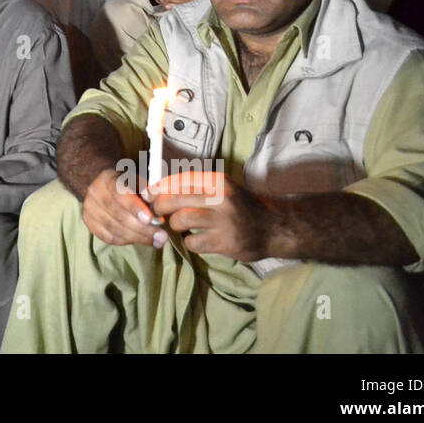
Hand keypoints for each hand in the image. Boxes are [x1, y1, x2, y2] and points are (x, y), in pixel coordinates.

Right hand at [80, 167, 163, 248]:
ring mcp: (89, 209)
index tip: (150, 219)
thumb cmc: (129, 185)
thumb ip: (148, 191)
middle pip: (116, 215)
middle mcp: (94, 193)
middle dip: (141, 228)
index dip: (134, 207)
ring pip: (113, 229)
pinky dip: (126, 241)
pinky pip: (108, 238)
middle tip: (161, 236)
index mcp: (107, 178)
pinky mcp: (90, 223)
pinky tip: (141, 240)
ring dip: (137, 237)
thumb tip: (153, 201)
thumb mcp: (140, 182)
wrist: (108, 188)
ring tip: (156, 241)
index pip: (119, 194)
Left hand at [150, 170, 266, 261]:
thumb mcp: (222, 188)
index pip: (179, 180)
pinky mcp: (226, 242)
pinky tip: (196, 240)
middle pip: (175, 199)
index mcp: (217, 181)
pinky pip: (194, 242)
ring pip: (181, 220)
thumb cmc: (241, 206)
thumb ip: (195, 187)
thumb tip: (159, 189)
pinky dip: (190, 242)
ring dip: (175, 225)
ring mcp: (224, 220)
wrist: (275, 227)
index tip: (149, 194)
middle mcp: (220, 197)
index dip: (160, 187)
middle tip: (158, 213)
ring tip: (178, 226)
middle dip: (160, 207)